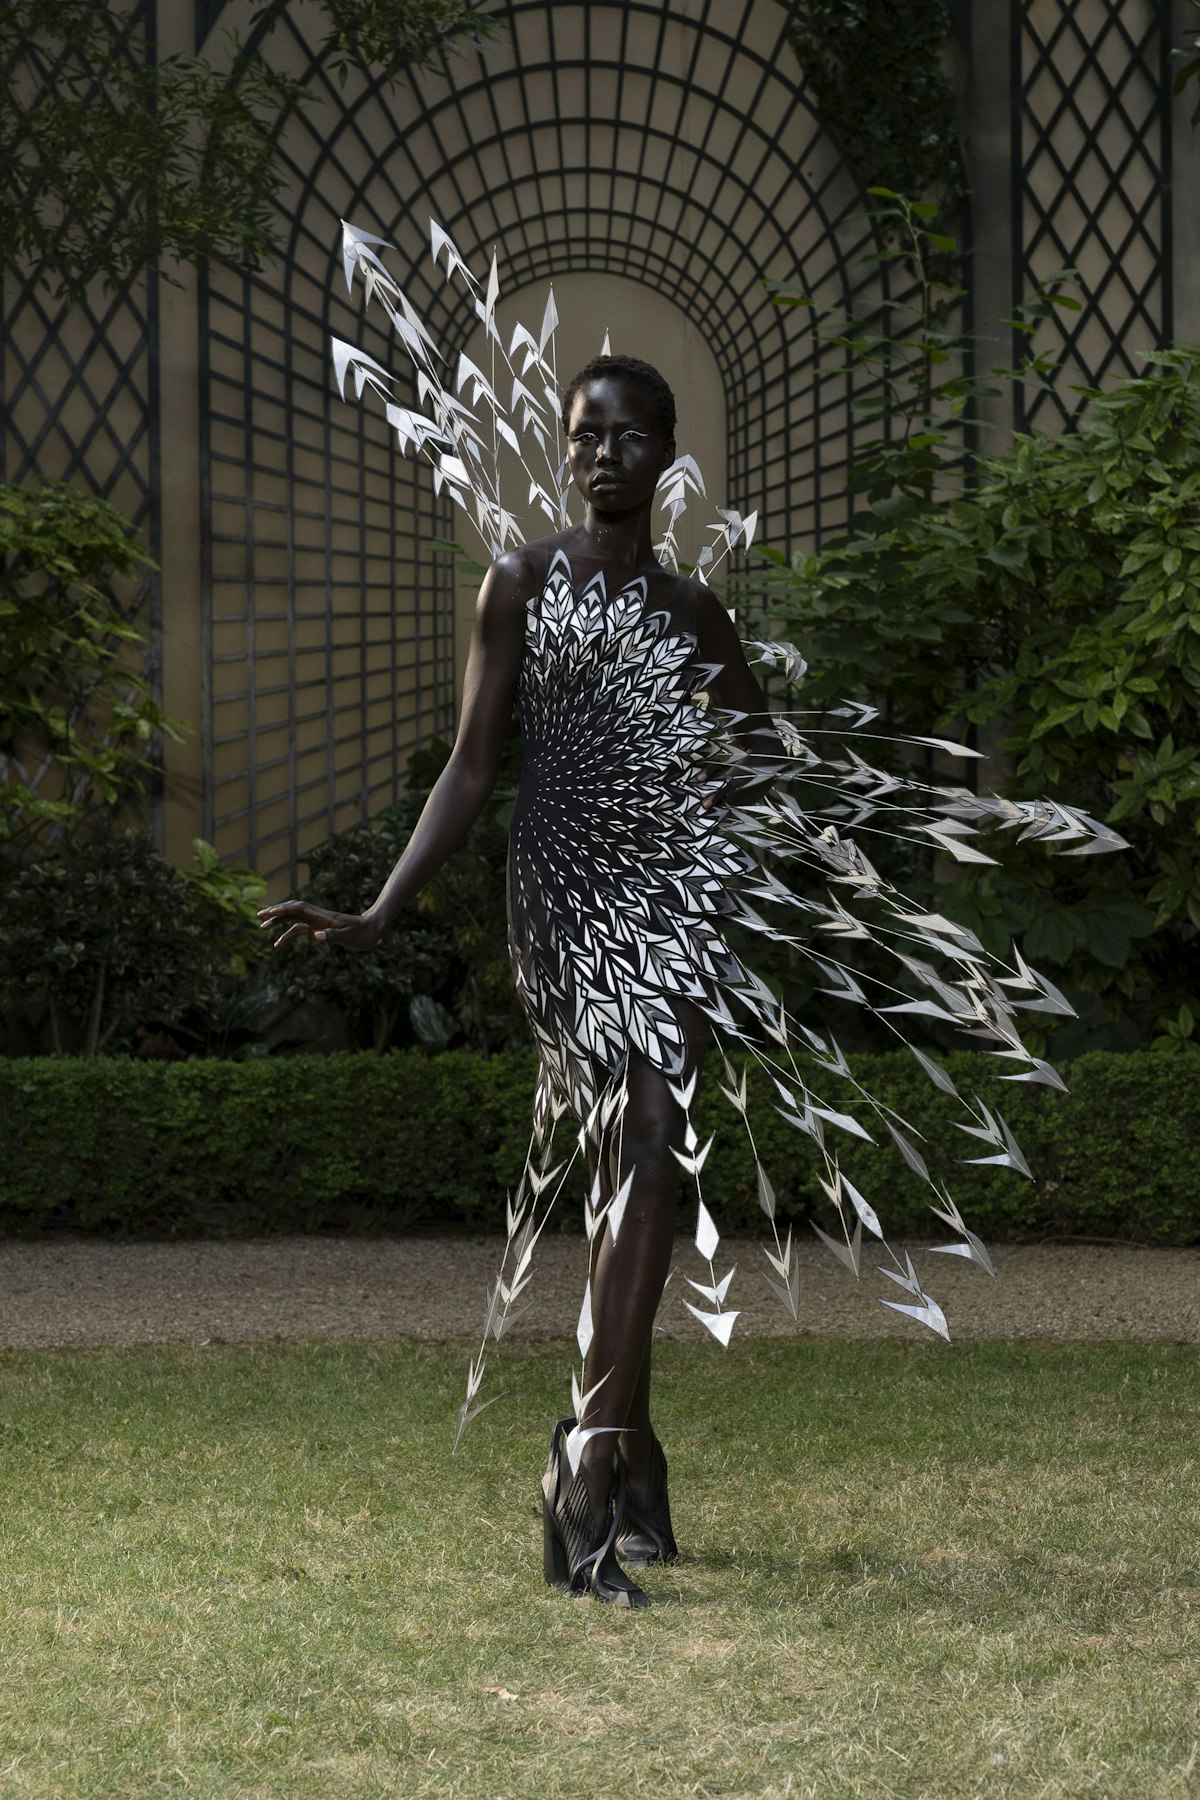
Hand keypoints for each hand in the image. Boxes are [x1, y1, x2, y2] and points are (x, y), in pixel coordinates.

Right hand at [256, 900, 383, 951]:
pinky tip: (279, 944)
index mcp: (322, 916)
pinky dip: (288, 935)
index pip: (298, 909)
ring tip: (263, 928)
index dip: (283, 909)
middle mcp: (317, 917)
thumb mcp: (348, 937)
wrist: (372, 930)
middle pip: (292, 911)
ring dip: (278, 922)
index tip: (269, 912)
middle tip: (259, 917)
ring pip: (293, 919)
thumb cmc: (362, 933)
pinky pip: (299, 930)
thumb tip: (315, 936)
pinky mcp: (319, 929)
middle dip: (276, 912)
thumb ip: (332, 935)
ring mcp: (317, 922)